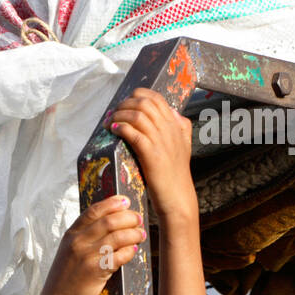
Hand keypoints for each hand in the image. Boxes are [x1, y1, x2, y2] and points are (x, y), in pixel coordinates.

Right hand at [37, 196, 143, 294]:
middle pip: (110, 221)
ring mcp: (86, 256)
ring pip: (117, 237)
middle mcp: (78, 242)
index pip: (94, 210)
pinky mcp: (95, 271)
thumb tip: (111, 223)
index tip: (126, 201)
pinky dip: (130, 251)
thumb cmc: (66, 277)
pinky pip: (119, 256)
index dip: (113, 203)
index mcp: (71, 234)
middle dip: (129, 218)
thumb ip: (85, 237)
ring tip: (141, 235)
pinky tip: (134, 250)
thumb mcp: (69, 251)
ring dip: (134, 234)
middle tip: (138, 220)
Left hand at [103, 88, 195, 220]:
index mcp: (175, 125)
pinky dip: (121, 128)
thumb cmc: (176, 175)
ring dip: (119, 115)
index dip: (138, 95)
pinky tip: (114, 130)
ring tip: (109, 122)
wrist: (177, 198)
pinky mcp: (151, 155)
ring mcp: (160, 141)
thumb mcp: (185, 146)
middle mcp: (168, 129)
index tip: (126, 102)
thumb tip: (174, 112)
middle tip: (113, 112)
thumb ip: (181, 127)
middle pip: (144, 103)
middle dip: (125, 104)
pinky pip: (133, 133)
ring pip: (137, 116)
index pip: (156, 98)